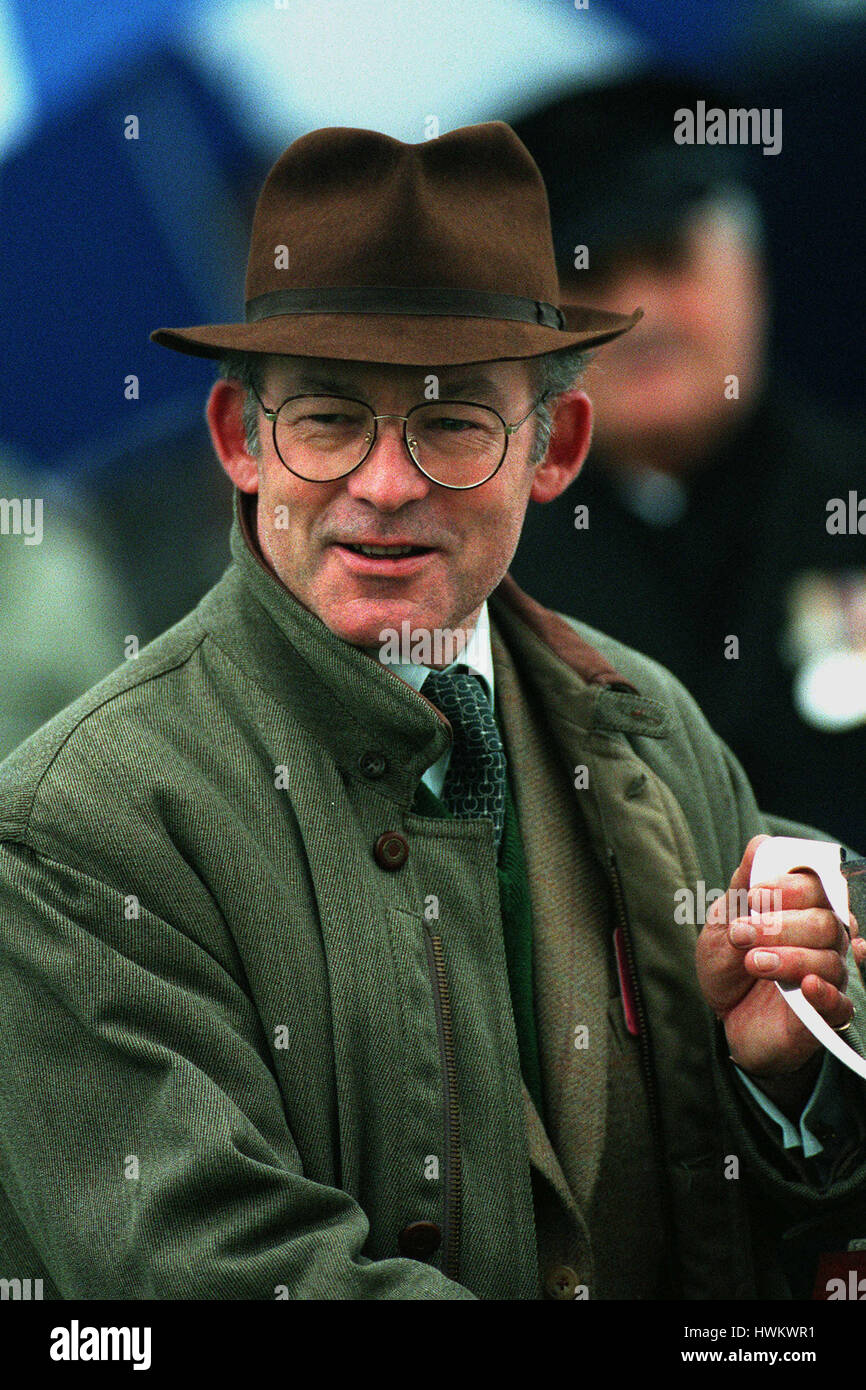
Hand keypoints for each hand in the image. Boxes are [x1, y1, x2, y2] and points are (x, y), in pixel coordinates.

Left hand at [696, 834, 863, 1080]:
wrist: (724, 1019)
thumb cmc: (729, 965)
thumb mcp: (724, 922)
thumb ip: (743, 886)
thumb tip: (761, 842)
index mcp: (804, 910)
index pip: (819, 887)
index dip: (791, 887)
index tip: (755, 895)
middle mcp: (825, 940)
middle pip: (826, 922)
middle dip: (780, 925)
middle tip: (742, 933)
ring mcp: (830, 976)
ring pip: (830, 959)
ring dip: (788, 957)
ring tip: (751, 961)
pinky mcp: (827, 1014)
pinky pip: (842, 1004)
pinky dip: (827, 993)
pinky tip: (806, 986)